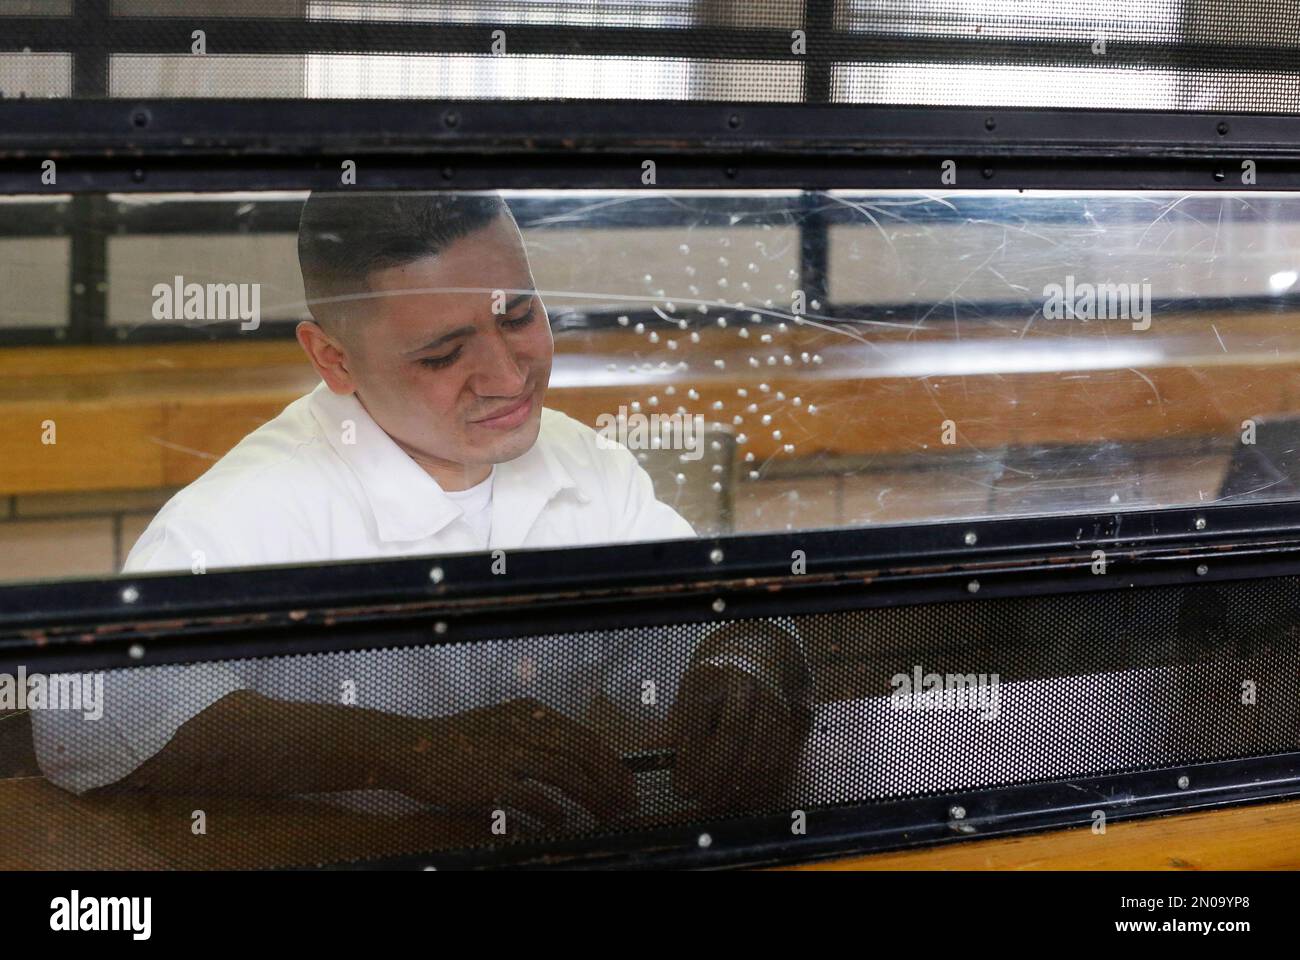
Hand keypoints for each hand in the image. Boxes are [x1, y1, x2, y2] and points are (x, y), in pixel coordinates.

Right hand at [391, 697, 636, 829]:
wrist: (410, 747)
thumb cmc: (455, 741)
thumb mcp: (500, 725)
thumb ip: (534, 739)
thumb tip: (574, 765)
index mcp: (530, 712)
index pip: (585, 736)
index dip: (611, 762)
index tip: (626, 782)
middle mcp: (524, 727)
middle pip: (584, 753)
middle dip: (612, 781)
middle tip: (628, 803)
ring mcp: (508, 752)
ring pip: (568, 774)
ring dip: (594, 798)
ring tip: (607, 816)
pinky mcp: (491, 780)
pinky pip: (535, 798)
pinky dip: (554, 812)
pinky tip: (563, 823)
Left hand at [669, 659, 807, 811]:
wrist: (755, 662)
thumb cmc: (712, 689)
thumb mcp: (687, 697)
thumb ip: (672, 725)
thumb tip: (651, 748)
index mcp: (710, 675)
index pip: (698, 719)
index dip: (690, 760)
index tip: (681, 787)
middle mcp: (744, 684)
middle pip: (733, 735)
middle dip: (715, 775)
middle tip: (701, 799)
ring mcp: (771, 701)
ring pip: (760, 751)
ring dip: (738, 786)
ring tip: (719, 801)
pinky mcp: (789, 721)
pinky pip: (779, 761)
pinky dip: (761, 786)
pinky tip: (744, 797)